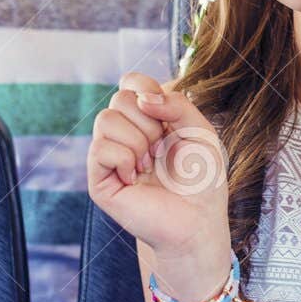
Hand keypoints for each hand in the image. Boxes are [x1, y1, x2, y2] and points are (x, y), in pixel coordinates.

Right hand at [87, 73, 230, 263]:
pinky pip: (100, 148)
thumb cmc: (201, 178)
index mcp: (146, 118)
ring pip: (106, 120)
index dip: (146, 89)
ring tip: (149, 165)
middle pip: (119, 99)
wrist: (197, 219)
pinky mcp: (99, 179)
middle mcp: (124, 133)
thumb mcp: (200, 130)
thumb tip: (142, 99)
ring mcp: (109, 156)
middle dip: (149, 122)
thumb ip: (177, 103)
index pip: (129, 82)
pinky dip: (125, 159)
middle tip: (161, 149)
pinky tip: (136, 178)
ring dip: (138, 141)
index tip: (166, 117)